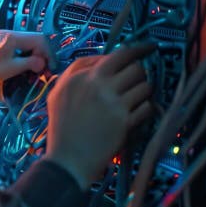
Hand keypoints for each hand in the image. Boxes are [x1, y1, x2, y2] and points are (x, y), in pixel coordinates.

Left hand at [0, 30, 53, 112]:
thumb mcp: (6, 70)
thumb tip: (43, 62)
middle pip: (34, 44)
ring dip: (34, 64)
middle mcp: (6, 39)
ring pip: (28, 52)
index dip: (48, 53)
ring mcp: (2, 48)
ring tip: (36, 79)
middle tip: (44, 77)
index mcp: (8, 38)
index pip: (38, 39)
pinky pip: (19, 58)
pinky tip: (26, 78)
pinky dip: (25, 67)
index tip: (51, 70)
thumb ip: (27, 63)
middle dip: (42, 59)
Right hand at [44, 44, 155, 189]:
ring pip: (145, 86)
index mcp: (80, 76)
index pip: (115, 54)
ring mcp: (113, 102)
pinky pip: (147, 106)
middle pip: (135, 67)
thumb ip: (76, 72)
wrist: (67, 159)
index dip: (136, 50)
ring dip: (145, 91)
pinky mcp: (125, 121)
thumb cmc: (61, 127)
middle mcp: (98, 84)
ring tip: (137, 98)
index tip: (147, 48)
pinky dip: (146, 109)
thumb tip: (103, 59)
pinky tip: (137, 114)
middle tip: (137, 79)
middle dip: (140, 72)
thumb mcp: (58, 93)